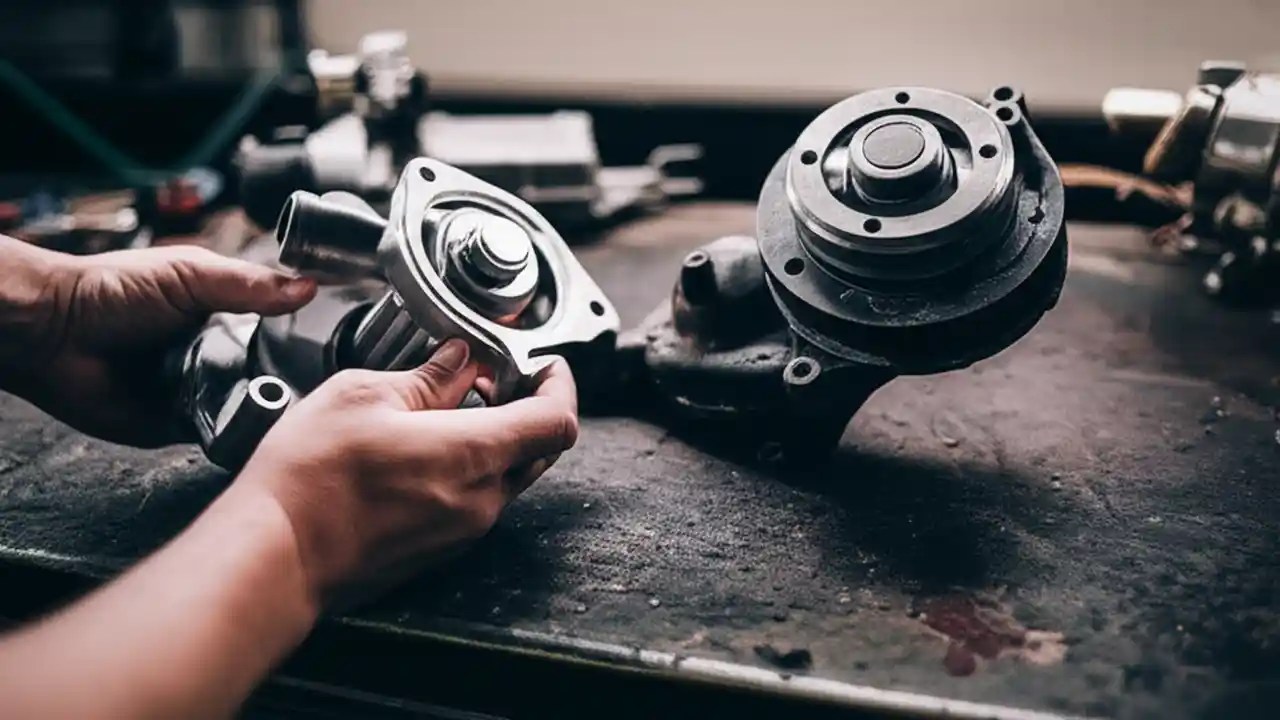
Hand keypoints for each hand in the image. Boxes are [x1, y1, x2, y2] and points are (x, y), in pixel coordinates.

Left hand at [0, 238, 315, 445]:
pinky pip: (221, 434)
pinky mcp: (181, 427)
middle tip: (326, 384)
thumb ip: (248, 284)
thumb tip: (308, 288)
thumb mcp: (189, 275)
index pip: (281, 330)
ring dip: (269, 408)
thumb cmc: (111, 291)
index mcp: (225, 315)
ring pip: (253, 408)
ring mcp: (202, 392)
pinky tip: (259, 426)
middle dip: (295, 379)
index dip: (309, 338)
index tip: (344, 345)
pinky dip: (236, 433)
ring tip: (297, 407)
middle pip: (274, 374)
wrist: (55, 333)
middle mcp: (218, 356)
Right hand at [232, 339, 578, 606]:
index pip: (557, 419)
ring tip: (448, 410)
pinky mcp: (440, 549)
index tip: (544, 364)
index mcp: (475, 453)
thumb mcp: (364, 396)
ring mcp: (463, 530)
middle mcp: (482, 498)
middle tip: (494, 379)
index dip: (560, 384)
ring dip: (496, 438)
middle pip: (540, 448)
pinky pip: (477, 500)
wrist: (276, 556)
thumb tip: (460, 362)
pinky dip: (470, 468)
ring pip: (508, 475)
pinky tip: (426, 449)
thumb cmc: (310, 479)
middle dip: (529, 408)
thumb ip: (428, 378)